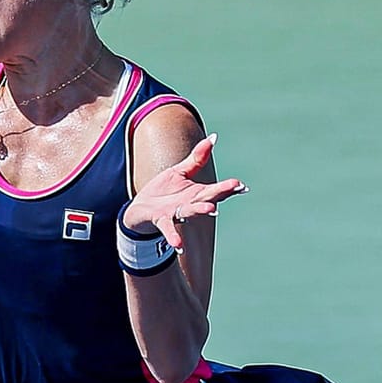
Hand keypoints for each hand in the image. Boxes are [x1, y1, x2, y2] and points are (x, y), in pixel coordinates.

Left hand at [122, 133, 246, 249]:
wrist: (140, 210)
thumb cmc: (163, 192)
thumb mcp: (180, 171)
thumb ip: (197, 158)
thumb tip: (214, 137)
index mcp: (196, 193)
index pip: (215, 190)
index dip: (228, 187)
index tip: (241, 185)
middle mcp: (190, 204)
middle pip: (207, 198)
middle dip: (220, 193)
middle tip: (234, 187)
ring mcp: (176, 213)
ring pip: (190, 212)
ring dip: (201, 211)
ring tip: (212, 210)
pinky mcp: (161, 219)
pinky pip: (168, 228)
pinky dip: (174, 237)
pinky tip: (179, 245)